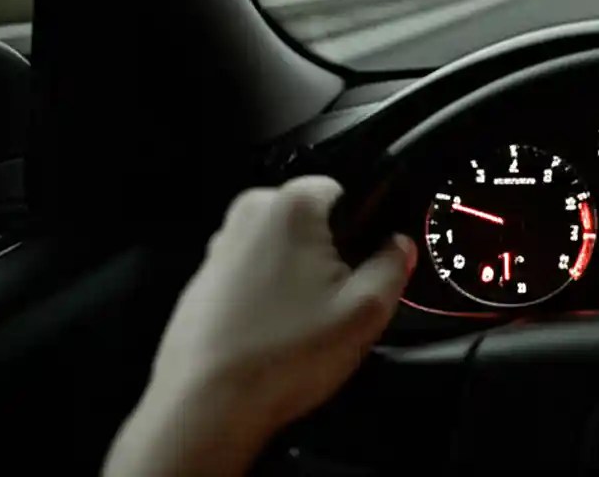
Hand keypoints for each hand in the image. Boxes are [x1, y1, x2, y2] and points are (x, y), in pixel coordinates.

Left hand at [104, 176, 416, 476]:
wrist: (206, 407)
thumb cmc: (285, 354)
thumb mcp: (366, 311)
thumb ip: (393, 265)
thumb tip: (397, 245)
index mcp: (290, 204)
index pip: (343, 191)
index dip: (362, 232)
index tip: (363, 270)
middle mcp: (247, 213)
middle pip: (311, 224)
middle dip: (329, 259)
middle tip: (336, 308)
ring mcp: (217, 248)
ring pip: (281, 253)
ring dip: (297, 282)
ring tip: (302, 330)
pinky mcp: (201, 283)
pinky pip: (252, 279)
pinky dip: (267, 301)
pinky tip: (273, 339)